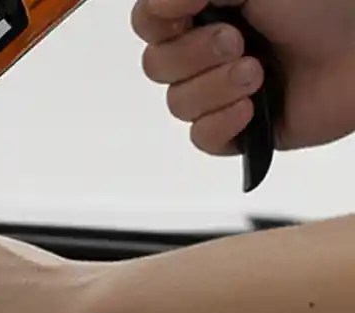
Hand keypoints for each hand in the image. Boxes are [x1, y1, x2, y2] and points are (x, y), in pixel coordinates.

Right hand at [133, 0, 354, 153]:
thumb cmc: (324, 8)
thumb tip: (158, 4)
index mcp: (205, 13)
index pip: (148, 22)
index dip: (158, 22)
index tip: (190, 13)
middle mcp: (207, 53)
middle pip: (156, 66)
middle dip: (194, 55)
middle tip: (238, 43)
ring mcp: (221, 93)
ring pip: (178, 103)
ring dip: (216, 88)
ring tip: (258, 74)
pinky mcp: (239, 131)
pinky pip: (201, 138)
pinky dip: (222, 123)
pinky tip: (252, 108)